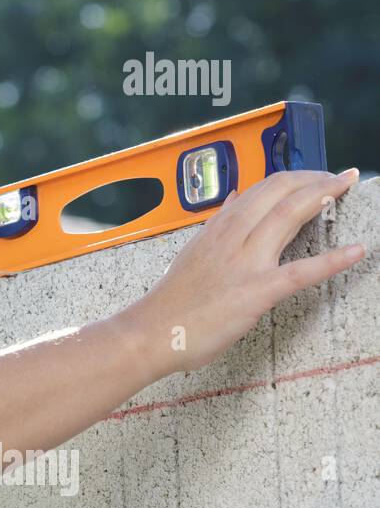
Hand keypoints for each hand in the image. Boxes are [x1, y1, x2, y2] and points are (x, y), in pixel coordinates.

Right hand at [124, 168, 364, 379]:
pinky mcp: (255, 292)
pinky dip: (331, 260)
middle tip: (341, 178)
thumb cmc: (171, 301)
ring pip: (288, 215)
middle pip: (278, 191)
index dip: (296, 176)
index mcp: (218, 228)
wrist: (151, 332)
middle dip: (315, 179)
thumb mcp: (193, 252)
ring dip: (323, 196)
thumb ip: (218, 225)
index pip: (262, 188)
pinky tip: (355, 251)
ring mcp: (244, 262)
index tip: (317, 175)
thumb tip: (237, 199)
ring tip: (347, 187)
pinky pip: (300, 272)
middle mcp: (231, 237)